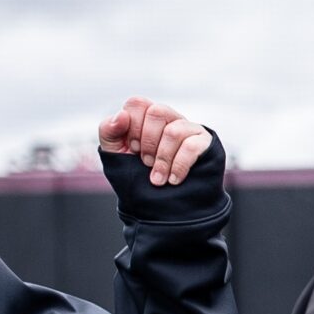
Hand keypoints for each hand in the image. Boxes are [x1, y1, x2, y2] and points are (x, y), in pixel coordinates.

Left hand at [98, 97, 213, 185]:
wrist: (163, 209)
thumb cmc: (139, 178)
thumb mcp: (116, 155)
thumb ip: (109, 132)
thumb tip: (121, 116)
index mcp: (147, 118)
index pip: (137, 103)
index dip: (131, 126)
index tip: (132, 148)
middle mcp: (169, 118)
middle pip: (157, 111)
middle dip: (147, 142)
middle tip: (145, 162)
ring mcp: (189, 129)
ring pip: (174, 131)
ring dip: (162, 160)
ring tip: (158, 179)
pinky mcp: (205, 143)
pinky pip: (191, 146)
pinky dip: (178, 166)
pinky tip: (173, 180)